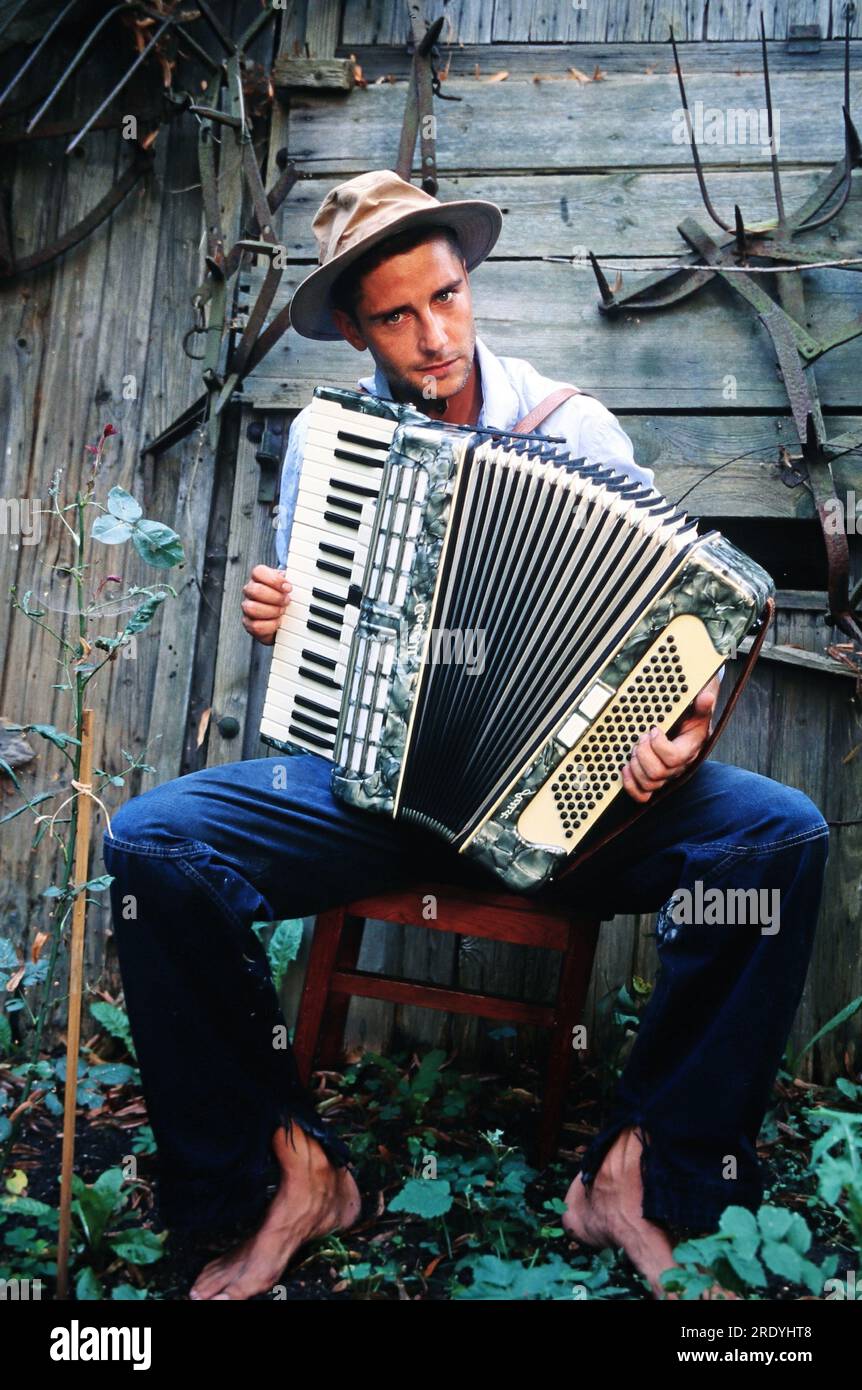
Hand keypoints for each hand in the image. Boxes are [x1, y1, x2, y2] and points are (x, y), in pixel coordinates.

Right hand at [241, 564, 291, 645]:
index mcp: (259, 579)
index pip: (258, 572)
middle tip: (287, 600)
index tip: (288, 587)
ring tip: (282, 611)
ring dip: (272, 611)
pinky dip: (270, 625)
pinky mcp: (250, 624)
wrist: (285, 619)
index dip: (275, 580)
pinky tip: (278, 621)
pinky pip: (256, 626)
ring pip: (252, 608)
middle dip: (275, 597)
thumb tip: (293, 580)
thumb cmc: (285, 599)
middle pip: (255, 590)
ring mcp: (248, 608)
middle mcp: (250, 592)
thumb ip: (290, 579)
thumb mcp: (288, 585)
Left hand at [621, 673, 719, 803]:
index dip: (659, 745)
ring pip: (649, 784)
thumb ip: (702, 703)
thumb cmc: (691, 716)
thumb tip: (706, 697)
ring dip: (636, 766)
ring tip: (635, 749)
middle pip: (659, 773)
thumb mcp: (698, 706)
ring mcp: (666, 774)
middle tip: (641, 738)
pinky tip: (625, 769)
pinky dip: (631, 785)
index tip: (654, 729)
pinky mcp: (654, 778)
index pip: (674, 758)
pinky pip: (643, 794)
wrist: (688, 723)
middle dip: (644, 754)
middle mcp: (679, 766)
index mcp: (689, 749)